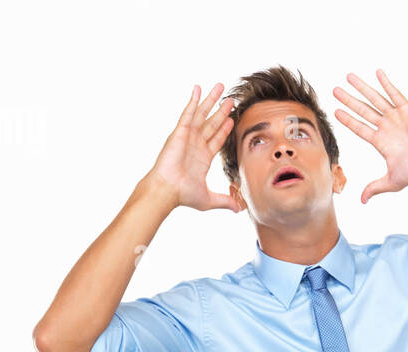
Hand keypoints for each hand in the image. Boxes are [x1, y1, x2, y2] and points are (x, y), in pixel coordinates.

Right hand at [147, 84, 237, 211]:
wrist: (168, 190)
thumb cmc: (184, 195)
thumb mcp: (210, 199)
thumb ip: (225, 201)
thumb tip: (239, 209)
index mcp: (202, 158)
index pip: (216, 139)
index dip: (224, 129)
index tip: (232, 119)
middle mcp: (196, 144)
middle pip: (211, 123)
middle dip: (221, 111)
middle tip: (230, 99)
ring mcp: (188, 137)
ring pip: (202, 114)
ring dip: (210, 101)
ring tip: (220, 87)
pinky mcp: (180, 132)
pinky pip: (188, 113)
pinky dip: (193, 101)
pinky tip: (198, 89)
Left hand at [332, 69, 407, 201]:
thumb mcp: (391, 182)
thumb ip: (375, 188)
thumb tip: (362, 201)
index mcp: (380, 141)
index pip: (359, 128)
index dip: (348, 120)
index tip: (336, 111)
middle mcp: (386, 127)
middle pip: (363, 110)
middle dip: (348, 100)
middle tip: (335, 90)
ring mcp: (395, 117)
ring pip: (375, 99)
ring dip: (362, 88)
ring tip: (348, 77)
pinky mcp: (407, 110)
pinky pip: (394, 94)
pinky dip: (386, 83)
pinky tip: (377, 72)